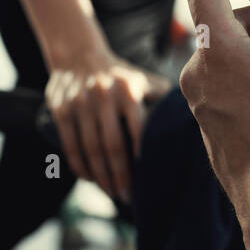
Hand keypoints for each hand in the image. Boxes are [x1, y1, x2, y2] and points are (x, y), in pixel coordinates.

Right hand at [45, 54, 169, 201]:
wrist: (77, 52)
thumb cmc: (121, 75)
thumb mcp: (145, 79)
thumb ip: (164, 99)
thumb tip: (188, 125)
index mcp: (128, 89)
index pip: (137, 129)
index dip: (142, 156)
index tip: (149, 177)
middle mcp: (103, 94)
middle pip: (112, 145)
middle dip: (120, 175)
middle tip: (128, 196)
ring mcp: (80, 102)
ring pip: (90, 148)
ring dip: (101, 176)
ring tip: (112, 193)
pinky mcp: (61, 108)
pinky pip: (70, 143)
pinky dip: (79, 165)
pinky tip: (90, 179)